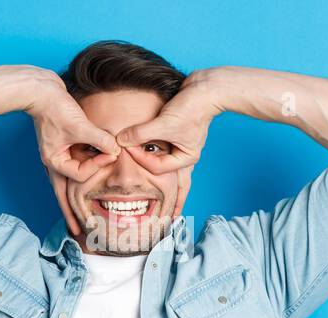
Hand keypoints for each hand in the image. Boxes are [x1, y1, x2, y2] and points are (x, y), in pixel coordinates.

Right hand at [28, 86, 119, 235]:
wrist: (39, 89)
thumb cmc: (56, 107)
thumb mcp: (79, 126)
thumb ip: (99, 139)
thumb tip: (116, 150)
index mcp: (54, 161)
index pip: (79, 175)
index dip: (97, 167)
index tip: (111, 153)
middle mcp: (53, 161)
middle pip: (64, 193)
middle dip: (71, 213)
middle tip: (80, 232)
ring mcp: (56, 154)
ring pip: (67, 182)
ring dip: (74, 196)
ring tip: (79, 217)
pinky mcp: (61, 145)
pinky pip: (71, 166)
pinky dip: (78, 174)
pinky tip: (84, 181)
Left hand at [115, 74, 217, 218]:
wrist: (207, 88)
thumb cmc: (192, 107)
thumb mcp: (165, 123)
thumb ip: (142, 133)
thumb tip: (121, 140)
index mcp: (186, 157)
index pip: (158, 167)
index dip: (140, 159)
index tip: (126, 148)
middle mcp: (184, 154)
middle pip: (174, 182)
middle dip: (170, 199)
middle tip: (165, 219)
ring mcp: (182, 146)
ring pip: (169, 167)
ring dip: (162, 180)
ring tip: (162, 201)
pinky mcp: (177, 135)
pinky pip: (164, 150)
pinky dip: (156, 154)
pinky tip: (152, 158)